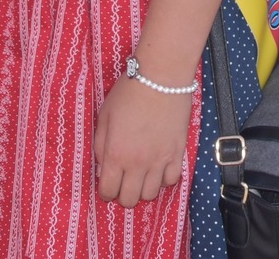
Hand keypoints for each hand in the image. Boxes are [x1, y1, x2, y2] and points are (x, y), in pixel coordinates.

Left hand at [93, 74, 193, 206]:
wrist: (161, 77)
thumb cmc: (129, 92)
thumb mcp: (104, 116)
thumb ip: (100, 145)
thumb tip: (103, 166)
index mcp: (115, 154)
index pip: (108, 191)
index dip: (106, 192)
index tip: (108, 184)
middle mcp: (137, 163)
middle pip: (130, 199)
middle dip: (123, 194)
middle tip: (124, 181)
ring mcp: (160, 160)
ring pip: (151, 195)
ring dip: (143, 188)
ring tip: (141, 175)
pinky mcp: (178, 153)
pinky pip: (172, 181)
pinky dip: (164, 179)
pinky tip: (159, 167)